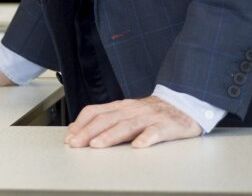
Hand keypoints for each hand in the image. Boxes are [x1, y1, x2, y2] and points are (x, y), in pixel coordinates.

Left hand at [65, 95, 201, 147]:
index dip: (81, 123)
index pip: (95, 112)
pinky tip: (137, 146)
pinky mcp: (166, 126)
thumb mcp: (125, 112)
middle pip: (106, 120)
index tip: (69, 136)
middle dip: (88, 132)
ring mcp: (148, 117)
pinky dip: (145, 138)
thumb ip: (104, 119)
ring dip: (109, 136)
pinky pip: (155, 132)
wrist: (182, 104)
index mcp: (119, 107)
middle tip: (75, 144)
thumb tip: (78, 129)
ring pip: (126, 126)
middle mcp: (131, 110)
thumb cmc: (150, 112)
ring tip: (96, 145)